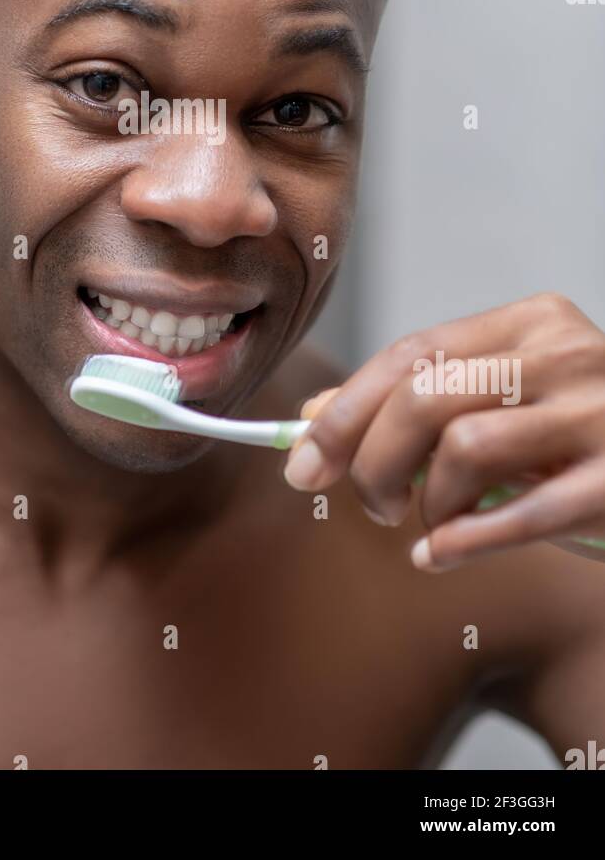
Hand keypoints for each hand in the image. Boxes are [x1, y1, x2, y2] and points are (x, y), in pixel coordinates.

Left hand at [283, 293, 604, 570]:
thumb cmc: (585, 435)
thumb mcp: (506, 400)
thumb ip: (418, 402)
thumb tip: (311, 419)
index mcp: (531, 323)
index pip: (412, 351)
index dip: (345, 409)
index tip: (302, 460)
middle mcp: (567, 353)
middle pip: (427, 395)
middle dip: (372, 458)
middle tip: (368, 503)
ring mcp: (600, 414)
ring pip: (466, 446)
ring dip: (426, 501)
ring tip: (426, 525)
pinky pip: (525, 511)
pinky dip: (467, 539)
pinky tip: (441, 553)